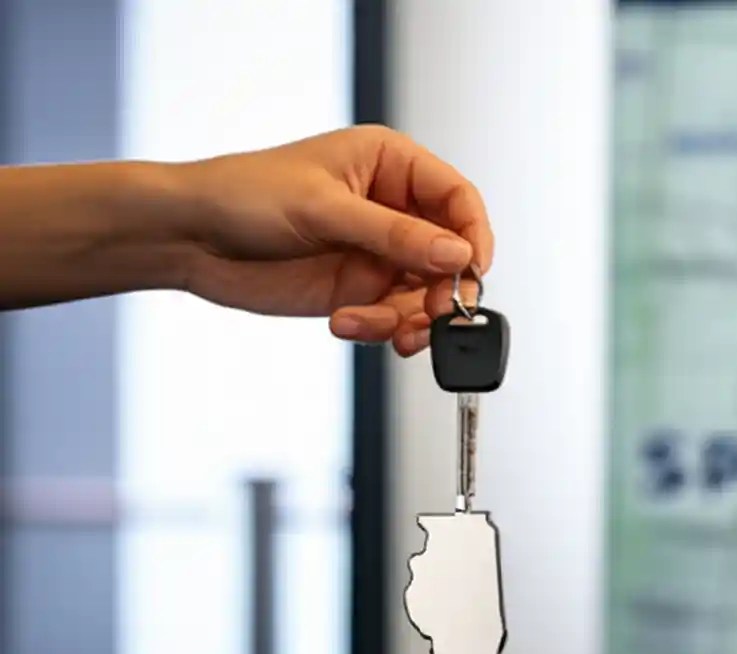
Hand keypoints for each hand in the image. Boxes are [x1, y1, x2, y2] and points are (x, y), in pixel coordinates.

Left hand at [176, 124, 492, 356]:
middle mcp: (393, 209)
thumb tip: (456, 254)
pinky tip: (347, 324)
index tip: (473, 270)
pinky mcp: (359, 290)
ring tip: (383, 331)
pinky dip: (381, 329)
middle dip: (444, 289)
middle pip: (451, 254)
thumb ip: (394, 234)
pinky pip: (394, 317)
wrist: (187, 237)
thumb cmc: (243, 194)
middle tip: (432, 315)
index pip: (458, 198)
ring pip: (426, 294)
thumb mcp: (323, 208)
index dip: (474, 235)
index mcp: (391, 165)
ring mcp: (378, 253)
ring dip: (411, 319)